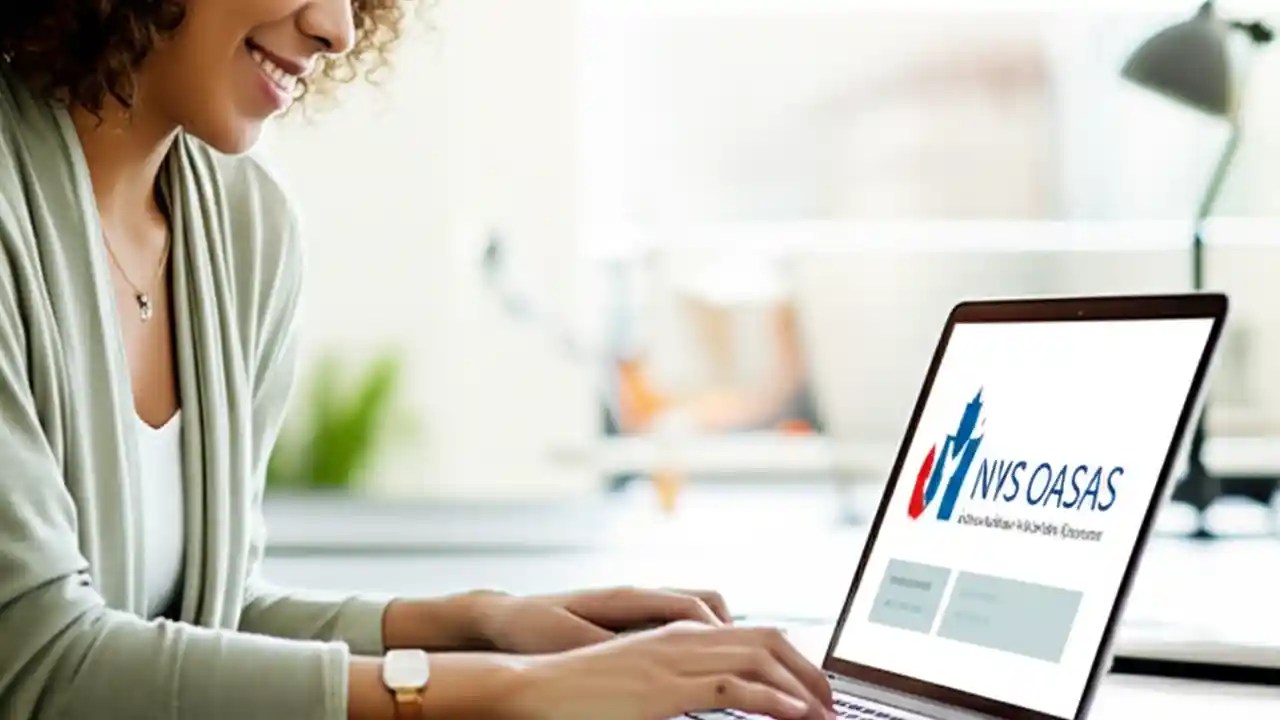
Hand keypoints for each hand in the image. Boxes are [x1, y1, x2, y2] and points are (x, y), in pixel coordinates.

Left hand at [475, 586, 733, 653]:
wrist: (508, 617)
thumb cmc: (534, 627)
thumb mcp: (569, 638)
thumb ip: (609, 645)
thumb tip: (643, 661)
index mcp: (626, 597)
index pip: (689, 604)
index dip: (719, 628)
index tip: (742, 653)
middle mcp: (639, 596)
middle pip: (706, 603)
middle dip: (738, 630)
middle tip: (763, 660)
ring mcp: (639, 605)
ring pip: (697, 612)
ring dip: (723, 634)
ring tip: (746, 666)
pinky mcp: (634, 619)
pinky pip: (680, 621)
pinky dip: (702, 638)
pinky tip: (709, 667)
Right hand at [504, 621, 834, 719]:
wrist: (532, 688)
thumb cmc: (578, 693)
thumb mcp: (638, 685)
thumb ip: (678, 687)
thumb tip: (714, 702)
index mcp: (678, 635)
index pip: (752, 634)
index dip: (791, 657)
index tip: (813, 686)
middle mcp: (682, 638)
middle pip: (766, 639)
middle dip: (807, 670)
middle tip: (832, 702)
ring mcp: (674, 660)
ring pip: (757, 659)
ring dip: (799, 686)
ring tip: (823, 713)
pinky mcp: (664, 688)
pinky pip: (731, 689)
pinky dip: (770, 700)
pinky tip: (794, 715)